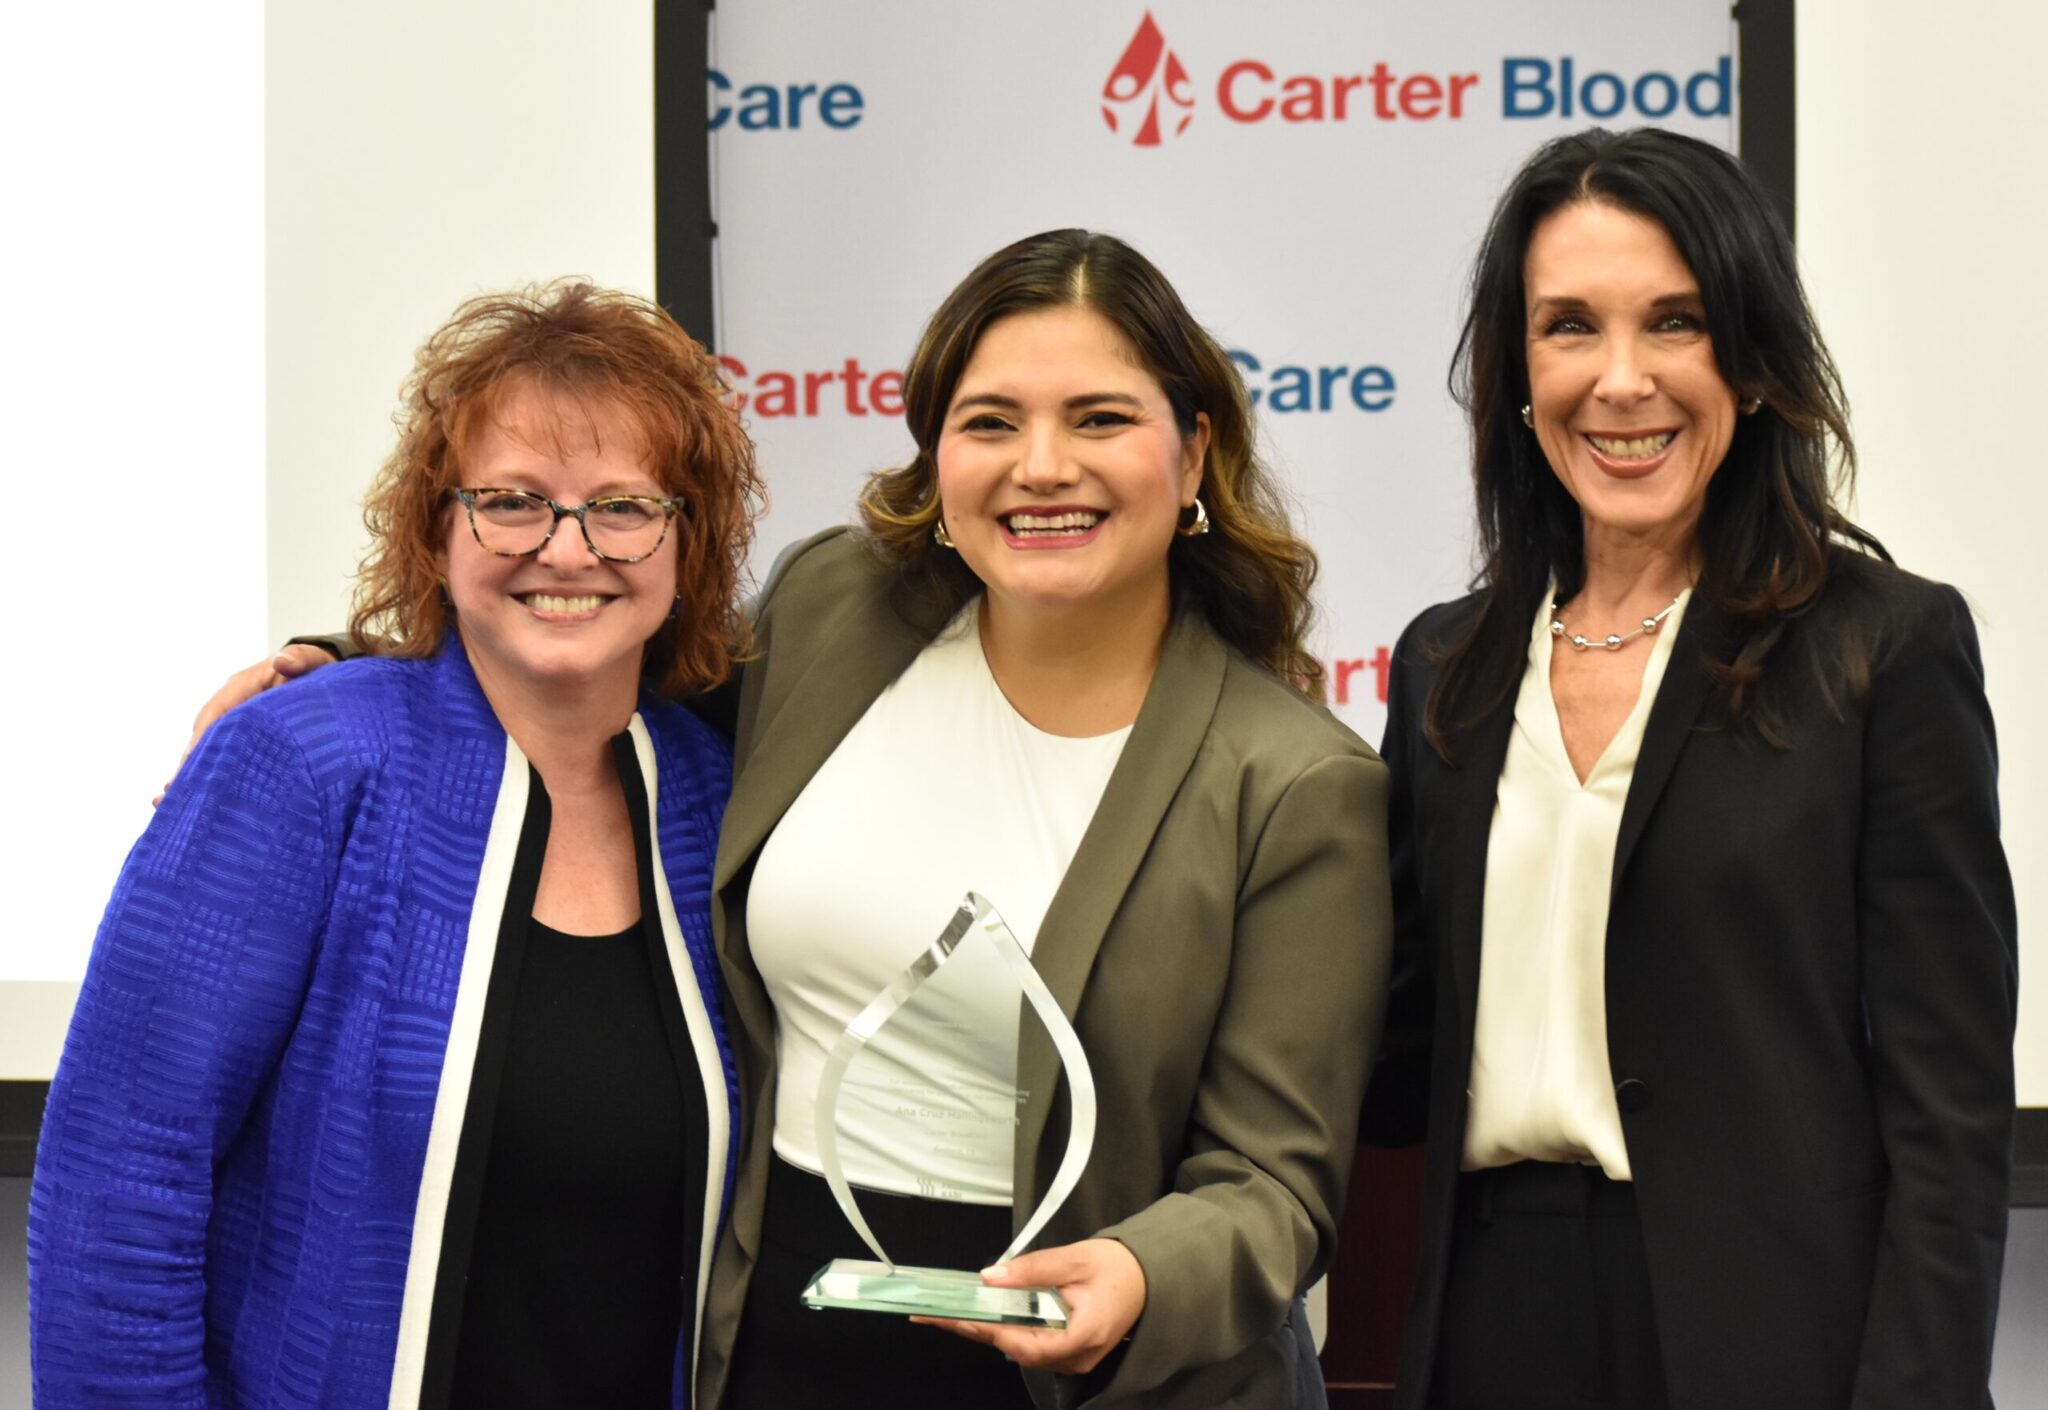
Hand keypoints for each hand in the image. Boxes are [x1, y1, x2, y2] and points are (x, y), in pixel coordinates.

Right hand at [158, 645, 335, 803]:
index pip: (213, 715)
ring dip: (196, 774)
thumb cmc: (316, 666)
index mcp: (242, 686)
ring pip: (212, 750)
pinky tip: (202, 799)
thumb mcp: (313, 659)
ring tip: (175, 803)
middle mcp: (231, 705)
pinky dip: (214, 775)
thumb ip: (302, 659)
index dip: (201, 740)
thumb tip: (283, 662)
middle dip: (190, 764)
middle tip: (174, 793)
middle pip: (205, 737)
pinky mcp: (247, 738)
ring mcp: (237, 723)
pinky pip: (226, 756)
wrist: (324, 672)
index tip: (190, 765)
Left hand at [912, 1238, 1146, 1375]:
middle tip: (935, 1316)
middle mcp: (1077, 1357)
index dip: (988, 1331)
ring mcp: (1075, 1358)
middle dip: (976, 1331)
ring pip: (1023, 1350)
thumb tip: (990, 1277)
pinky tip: (988, 1317)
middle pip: (1017, 1351)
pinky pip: (1034, 1345)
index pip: (1025, 1344)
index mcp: (1081, 1335)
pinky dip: (1008, 1331)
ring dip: (989, 1331)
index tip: (955, 1317)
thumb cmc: (1119, 1266)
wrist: (1152, 1277)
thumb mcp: (1075, 1259)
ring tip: (954, 1314)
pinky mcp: (1071, 1351)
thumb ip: (1032, 1269)